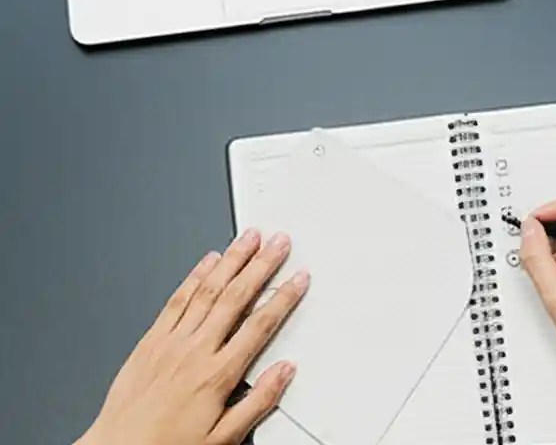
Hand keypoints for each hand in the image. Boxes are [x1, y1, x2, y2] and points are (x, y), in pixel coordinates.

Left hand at [77, 229, 309, 444]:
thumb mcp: (224, 438)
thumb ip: (259, 403)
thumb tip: (285, 373)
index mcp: (217, 375)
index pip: (260, 325)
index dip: (283, 297)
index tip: (298, 278)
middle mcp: (194, 351)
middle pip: (235, 297)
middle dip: (261, 265)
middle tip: (279, 243)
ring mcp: (170, 342)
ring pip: (207, 290)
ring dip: (231, 260)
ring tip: (248, 239)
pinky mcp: (150, 341)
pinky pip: (175, 300)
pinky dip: (194, 276)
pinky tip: (207, 262)